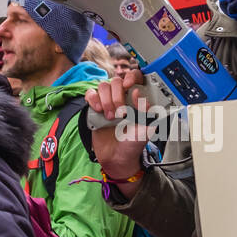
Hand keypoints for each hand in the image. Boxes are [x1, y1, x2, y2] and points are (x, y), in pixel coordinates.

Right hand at [84, 69, 149, 191]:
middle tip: (121, 113)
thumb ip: (146, 111)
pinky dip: (93, 99)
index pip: (134, 77)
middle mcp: (122, 98)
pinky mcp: (94, 108)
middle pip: (117, 80)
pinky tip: (98, 111)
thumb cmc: (133, 144)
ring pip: (103, 86)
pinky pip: (90, 94)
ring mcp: (107, 102)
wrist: (118, 159)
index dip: (132, 77)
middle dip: (118, 96)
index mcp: (136, 100)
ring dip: (106, 100)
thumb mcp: (145, 129)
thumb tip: (138, 93)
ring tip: (111, 117)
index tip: (130, 85)